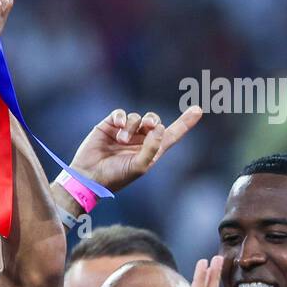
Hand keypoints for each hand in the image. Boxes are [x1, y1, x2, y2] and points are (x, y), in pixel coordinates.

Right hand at [67, 106, 202, 194]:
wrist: (88, 176)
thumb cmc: (115, 176)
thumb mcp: (139, 167)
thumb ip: (152, 148)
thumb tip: (158, 127)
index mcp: (151, 151)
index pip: (172, 134)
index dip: (185, 123)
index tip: (197, 110)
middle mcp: (139, 140)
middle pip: (154, 121)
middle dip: (152, 121)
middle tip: (147, 126)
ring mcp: (124, 132)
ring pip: (137, 117)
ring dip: (131, 127)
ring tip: (121, 140)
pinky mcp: (109, 126)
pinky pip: (120, 114)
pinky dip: (121, 118)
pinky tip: (117, 127)